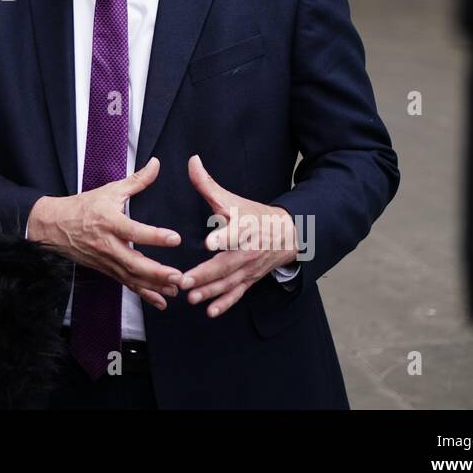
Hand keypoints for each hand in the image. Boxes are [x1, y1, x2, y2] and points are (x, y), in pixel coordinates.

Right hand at [26, 157, 184, 310]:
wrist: (54, 226)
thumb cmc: (83, 207)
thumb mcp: (109, 190)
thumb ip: (136, 180)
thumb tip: (156, 164)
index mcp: (109, 222)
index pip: (134, 231)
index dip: (154, 236)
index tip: (174, 238)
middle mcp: (108, 244)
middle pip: (133, 262)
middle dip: (157, 272)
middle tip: (178, 276)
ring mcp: (106, 260)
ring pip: (132, 277)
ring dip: (154, 286)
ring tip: (176, 290)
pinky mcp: (106, 270)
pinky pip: (127, 284)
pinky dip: (144, 294)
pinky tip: (161, 301)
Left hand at [181, 154, 299, 318]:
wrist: (286, 234)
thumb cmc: (253, 215)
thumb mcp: (232, 198)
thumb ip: (207, 183)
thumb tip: (191, 160)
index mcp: (243, 228)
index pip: (234, 233)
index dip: (223, 237)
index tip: (210, 243)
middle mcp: (247, 250)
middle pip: (226, 264)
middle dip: (206, 274)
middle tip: (185, 281)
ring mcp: (249, 268)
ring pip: (228, 282)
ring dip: (210, 291)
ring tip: (191, 297)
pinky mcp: (249, 279)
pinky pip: (237, 293)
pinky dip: (225, 303)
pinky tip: (210, 312)